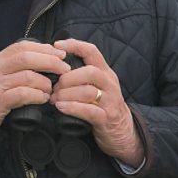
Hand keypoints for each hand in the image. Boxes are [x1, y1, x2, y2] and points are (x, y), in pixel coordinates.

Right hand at [0, 40, 69, 151]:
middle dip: (50, 61)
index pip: (22, 46)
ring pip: (28, 76)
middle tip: (64, 69)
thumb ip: (12, 68)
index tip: (60, 53)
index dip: (44, 48)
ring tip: (51, 90)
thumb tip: (42, 60)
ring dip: (45, 83)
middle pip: (27, 57)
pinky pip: (23, 94)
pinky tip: (43, 99)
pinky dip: (38, 96)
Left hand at [50, 38, 143, 164]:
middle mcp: (109, 84)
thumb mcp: (96, 86)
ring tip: (54, 99)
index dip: (74, 45)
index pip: (92, 51)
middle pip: (90, 72)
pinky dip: (73, 108)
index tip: (57, 45)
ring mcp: (110, 101)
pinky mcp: (106, 118)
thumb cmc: (102, 106)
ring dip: (66, 94)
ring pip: (88, 91)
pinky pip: (90, 110)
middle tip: (54, 87)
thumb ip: (80, 74)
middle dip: (68, 78)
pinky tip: (61, 108)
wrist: (123, 132)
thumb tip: (55, 64)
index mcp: (105, 73)